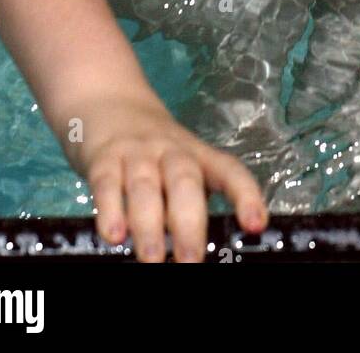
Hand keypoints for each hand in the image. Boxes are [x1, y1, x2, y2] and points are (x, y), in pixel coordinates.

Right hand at [65, 91, 267, 262]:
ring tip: (152, 258)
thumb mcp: (175, 165)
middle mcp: (170, 150)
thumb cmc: (150, 149)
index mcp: (197, 155)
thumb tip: (189, 250)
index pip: (228, 170)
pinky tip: (114, 235)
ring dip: (149, 225)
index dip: (245, 195)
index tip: (255, 225)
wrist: (109, 99)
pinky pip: (107, 183)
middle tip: (190, 260)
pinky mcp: (104, 158)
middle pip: (185, 181)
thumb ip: (183, 202)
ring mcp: (136, 153)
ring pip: (145, 186)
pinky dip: (110, 210)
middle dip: (189, 223)